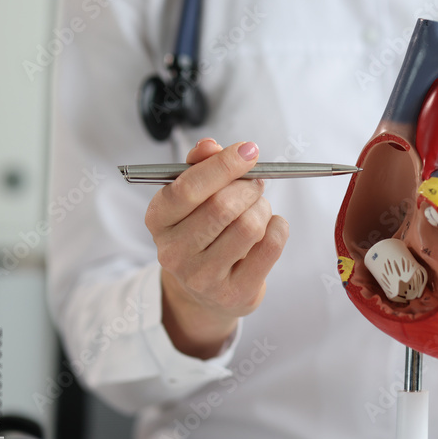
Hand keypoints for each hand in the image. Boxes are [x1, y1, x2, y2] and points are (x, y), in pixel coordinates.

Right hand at [145, 138, 288, 357]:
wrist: (206, 291)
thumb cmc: (202, 232)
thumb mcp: (192, 198)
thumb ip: (200, 166)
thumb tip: (210, 145)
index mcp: (159, 219)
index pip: (188, 188)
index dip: (223, 165)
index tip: (249, 150)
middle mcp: (174, 251)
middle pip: (223, 207)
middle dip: (248, 188)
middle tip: (256, 183)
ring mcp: (203, 277)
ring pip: (250, 226)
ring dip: (263, 208)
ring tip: (258, 209)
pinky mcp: (235, 292)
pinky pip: (271, 247)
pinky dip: (278, 228)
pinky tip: (269, 229)